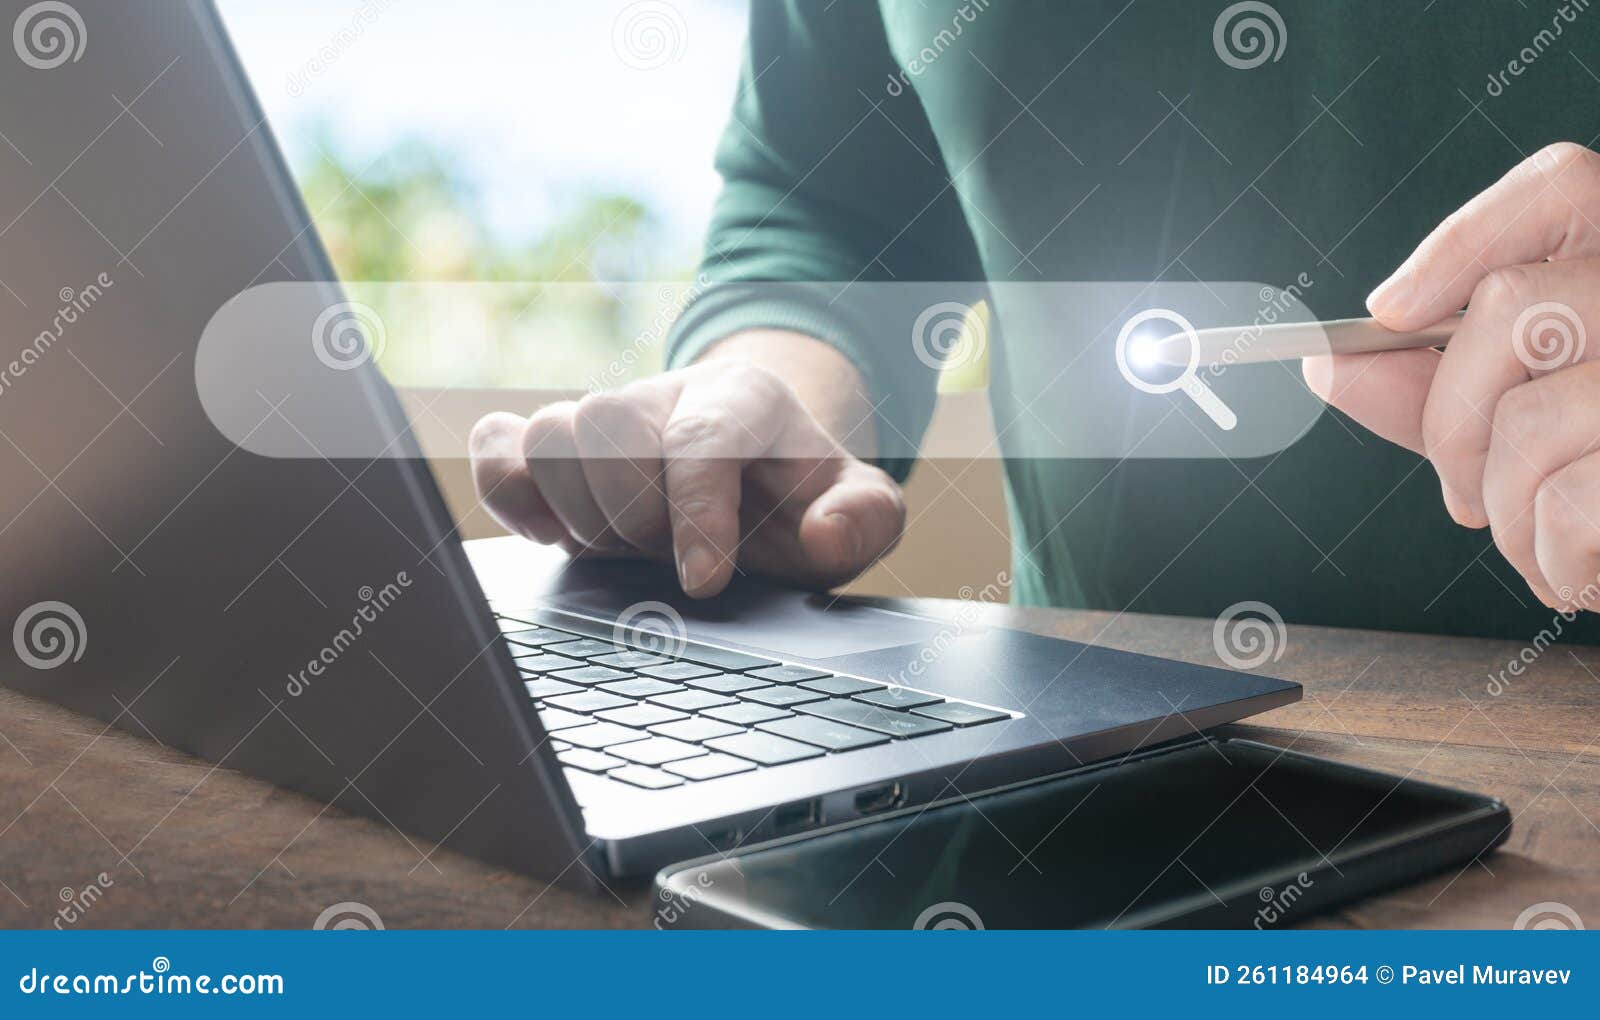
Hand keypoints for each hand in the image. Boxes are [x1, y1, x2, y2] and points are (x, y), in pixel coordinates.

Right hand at [469, 359, 904, 597]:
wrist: (753, 474)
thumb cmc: (799, 499)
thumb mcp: (857, 510)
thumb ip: (865, 519)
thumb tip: (824, 534)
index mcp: (742, 400)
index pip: (700, 440)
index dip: (695, 516)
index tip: (702, 582)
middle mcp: (662, 397)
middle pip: (608, 429)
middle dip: (636, 515)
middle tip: (667, 553)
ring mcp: (600, 417)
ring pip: (550, 435)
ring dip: (580, 510)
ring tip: (624, 543)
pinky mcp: (548, 447)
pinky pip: (496, 449)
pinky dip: (510, 492)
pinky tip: (555, 531)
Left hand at [1305, 142, 1599, 610]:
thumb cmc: (1595, 479)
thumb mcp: (1519, 422)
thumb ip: (1429, 387)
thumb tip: (1327, 366)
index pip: (1562, 186)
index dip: (1461, 244)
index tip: (1389, 314)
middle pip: (1513, 307)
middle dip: (1450, 419)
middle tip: (1464, 498)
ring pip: (1530, 417)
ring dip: (1501, 507)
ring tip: (1535, 543)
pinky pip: (1569, 501)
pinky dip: (1550, 559)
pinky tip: (1577, 572)